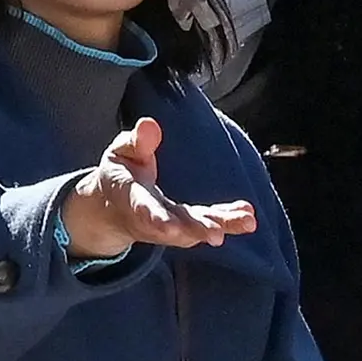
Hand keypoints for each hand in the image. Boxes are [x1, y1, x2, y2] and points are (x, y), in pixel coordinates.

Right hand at [60, 118, 258, 261]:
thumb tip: (150, 124)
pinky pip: (208, 223)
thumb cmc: (119, 176)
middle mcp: (152, 219)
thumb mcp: (120, 154)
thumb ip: (136, 142)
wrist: (114, 209)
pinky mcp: (186, 225)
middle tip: (216, 236)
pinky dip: (228, 220)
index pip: (142, 209)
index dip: (156, 218)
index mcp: (130, 199)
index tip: (169, 227)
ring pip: (196, 229)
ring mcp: (172, 226)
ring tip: (247, 221)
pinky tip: (248, 215)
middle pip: (175, 227)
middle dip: (195, 230)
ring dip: (221, 226)